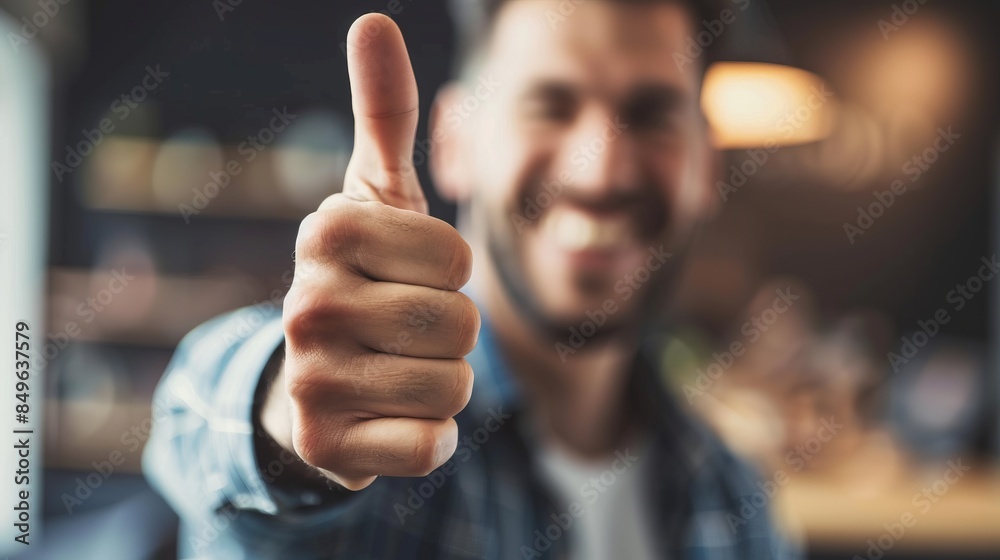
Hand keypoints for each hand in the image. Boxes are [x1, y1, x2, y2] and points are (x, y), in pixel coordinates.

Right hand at [262, 13, 478, 490]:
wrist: (311, 383)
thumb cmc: (363, 279)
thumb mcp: (375, 197)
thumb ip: (385, 112)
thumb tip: (374, 21)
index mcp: (326, 232)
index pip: (458, 258)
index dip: (451, 274)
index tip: (407, 276)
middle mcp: (305, 304)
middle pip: (459, 324)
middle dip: (451, 332)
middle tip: (401, 330)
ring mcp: (310, 380)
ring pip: (452, 386)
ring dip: (442, 384)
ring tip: (393, 371)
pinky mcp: (325, 448)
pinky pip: (432, 443)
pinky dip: (427, 436)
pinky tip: (386, 420)